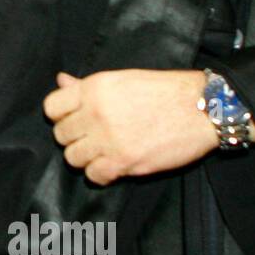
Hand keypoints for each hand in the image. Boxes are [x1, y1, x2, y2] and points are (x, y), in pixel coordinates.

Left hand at [43, 68, 216, 185]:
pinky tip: (113, 164)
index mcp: (94, 89)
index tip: (75, 119)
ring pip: (73, 158)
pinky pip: (94, 176)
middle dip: (75, 137)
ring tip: (103, 151)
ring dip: (86, 157)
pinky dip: (101, 173)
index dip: (61, 116)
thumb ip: (87, 86)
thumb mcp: (123, 79)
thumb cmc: (165, 91)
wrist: (203, 108)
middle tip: (93, 137)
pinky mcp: (124, 162)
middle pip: (61, 135)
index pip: (51, 107)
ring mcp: (108, 139)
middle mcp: (96, 113)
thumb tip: (61, 80)